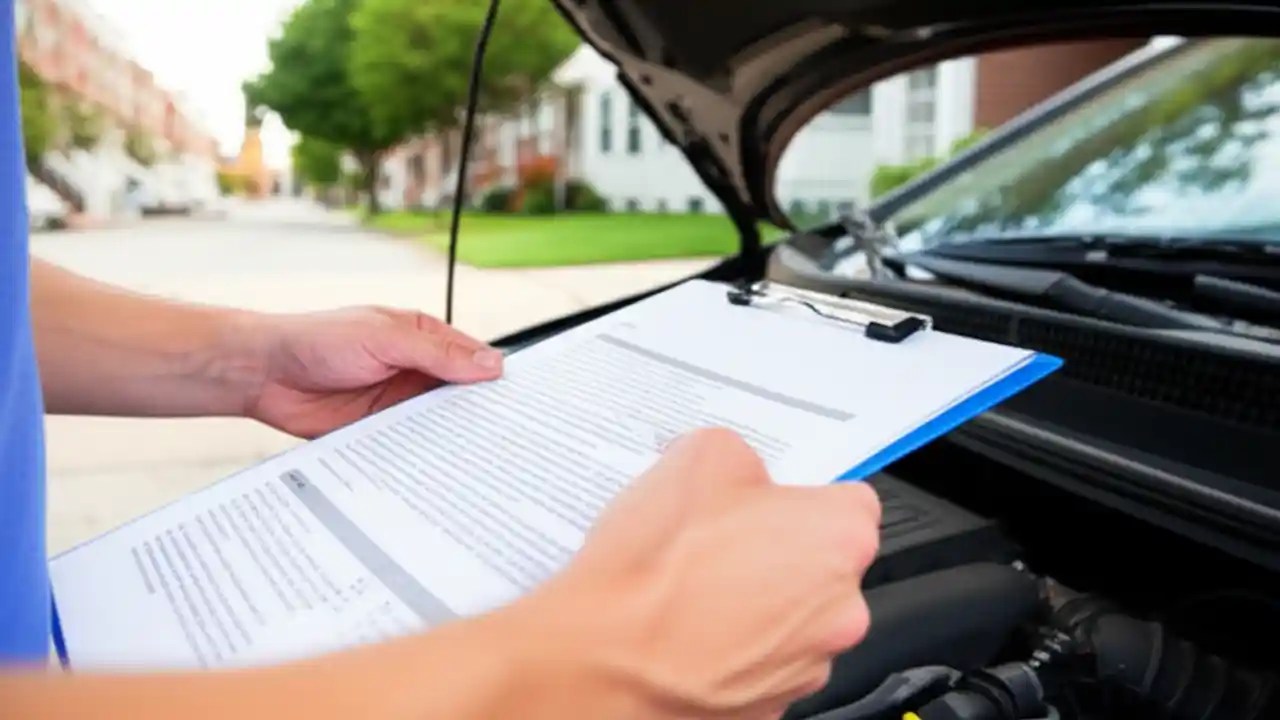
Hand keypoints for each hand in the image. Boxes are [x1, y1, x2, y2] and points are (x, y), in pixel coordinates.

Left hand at [245, 307, 502, 437]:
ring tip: (481, 460)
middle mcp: (415, 372)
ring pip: (440, 426)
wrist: (263, 374)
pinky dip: (425, 457)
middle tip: (508, 438)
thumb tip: (490, 364)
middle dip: (480, 415)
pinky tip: (440, 470)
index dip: (496, 380)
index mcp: (423, 340)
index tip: (520, 402)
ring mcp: (398, 404)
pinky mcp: (380, 433)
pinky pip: (412, 447)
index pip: (474, 360)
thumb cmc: (317, 339)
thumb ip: (437, 352)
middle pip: (461, 397)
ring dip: (454, 439)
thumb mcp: (384, 337)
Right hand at [519, 428, 881, 719]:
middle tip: (718, 542)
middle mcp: (842, 608)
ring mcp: (808, 665)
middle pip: (824, 565)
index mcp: (840, 536)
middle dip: (779, 551)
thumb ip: (742, 456)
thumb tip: (741, 471)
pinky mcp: (770, 706)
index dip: (801, 497)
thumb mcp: (697, 456)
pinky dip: (734, 650)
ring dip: (757, 604)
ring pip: (793, 619)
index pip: (850, 502)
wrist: (603, 656)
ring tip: (692, 590)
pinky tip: (687, 633)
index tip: (766, 501)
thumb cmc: (654, 565)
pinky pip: (761, 664)